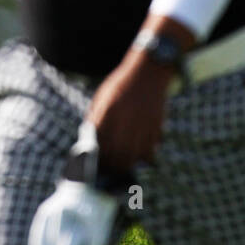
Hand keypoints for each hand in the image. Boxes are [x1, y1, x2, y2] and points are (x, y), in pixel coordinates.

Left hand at [86, 48, 174, 173]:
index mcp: (108, 113)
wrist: (148, 73)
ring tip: (119, 166)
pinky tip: (136, 154)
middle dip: (109, 167)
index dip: (95, 160)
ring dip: (125, 166)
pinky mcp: (155, 131)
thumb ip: (95, 119)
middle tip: (105, 170)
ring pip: (132, 160)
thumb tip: (88, 141)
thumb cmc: (121, 84)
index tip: (91, 166)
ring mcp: (142, 128)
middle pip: (116, 158)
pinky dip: (141, 158)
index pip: (99, 146)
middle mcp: (125, 123)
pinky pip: (148, 154)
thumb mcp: (102, 97)